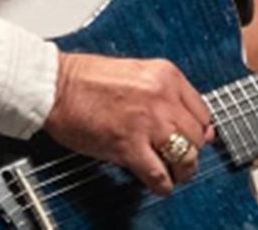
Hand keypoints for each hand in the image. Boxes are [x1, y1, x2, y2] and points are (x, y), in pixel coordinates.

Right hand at [44, 51, 212, 194]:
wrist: (55, 86)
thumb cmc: (85, 79)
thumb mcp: (135, 72)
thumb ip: (161, 93)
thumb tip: (180, 119)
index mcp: (165, 75)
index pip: (202, 110)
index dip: (199, 130)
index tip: (194, 138)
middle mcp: (162, 97)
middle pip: (197, 135)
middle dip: (191, 150)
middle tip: (182, 158)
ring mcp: (148, 122)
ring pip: (185, 156)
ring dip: (181, 170)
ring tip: (174, 174)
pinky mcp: (129, 146)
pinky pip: (159, 174)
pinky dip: (162, 184)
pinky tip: (159, 184)